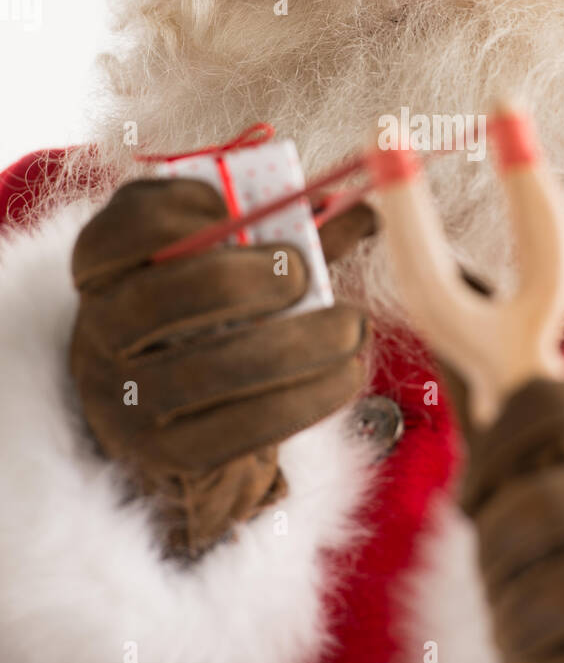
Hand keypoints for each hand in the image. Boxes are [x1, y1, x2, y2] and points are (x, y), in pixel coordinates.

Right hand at [69, 177, 375, 558]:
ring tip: (353, 327)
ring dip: (297, 345)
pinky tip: (344, 376)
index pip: (126, 227)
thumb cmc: (214, 316)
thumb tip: (364, 212)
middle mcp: (100, 330)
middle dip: (244, 281)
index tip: (237, 208)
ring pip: (206, 369)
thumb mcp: (238, 262)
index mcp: (107, 266)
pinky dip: (304, 398)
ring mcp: (126, 399)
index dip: (185, 211)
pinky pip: (238, 428)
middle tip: (304, 274)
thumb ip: (289, 231)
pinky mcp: (168, 453)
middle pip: (160, 297)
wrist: (181, 417)